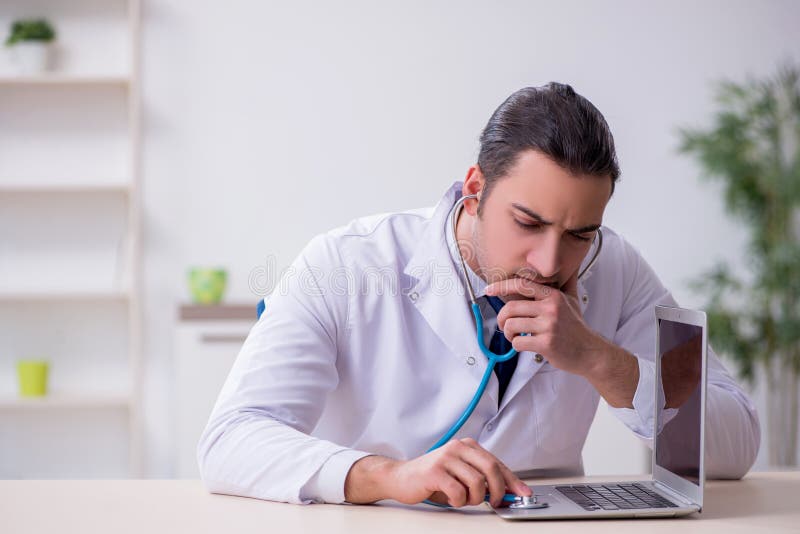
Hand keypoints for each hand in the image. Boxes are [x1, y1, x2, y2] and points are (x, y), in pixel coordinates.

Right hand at [344, 438, 530, 506]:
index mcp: (467, 445)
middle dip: (498, 491)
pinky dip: (459, 501)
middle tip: (495, 502)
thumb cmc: (433, 477)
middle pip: (491, 470)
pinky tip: (452, 499)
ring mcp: (446, 458)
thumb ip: (482, 479)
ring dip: (475, 499)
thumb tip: (508, 492)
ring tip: (465, 500)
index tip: (523, 493)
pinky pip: (458, 492)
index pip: (497, 463)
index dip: (513, 481)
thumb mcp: (461, 474)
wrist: (401, 477)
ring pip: (477, 483)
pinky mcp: (435, 471)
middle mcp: (458, 447)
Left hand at [485, 271, 606, 376]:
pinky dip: (516, 345)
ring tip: (516, 336)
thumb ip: (567, 283)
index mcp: (553, 296)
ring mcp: (549, 326)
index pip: (521, 285)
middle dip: (502, 318)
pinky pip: (518, 342)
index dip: (501, 286)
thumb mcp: (573, 300)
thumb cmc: (576, 327)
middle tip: (505, 325)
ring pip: (512, 325)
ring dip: (509, 333)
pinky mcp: (546, 343)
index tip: (489, 290)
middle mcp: (551, 309)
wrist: (589, 352)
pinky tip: (526, 345)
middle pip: (511, 308)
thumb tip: (570, 265)